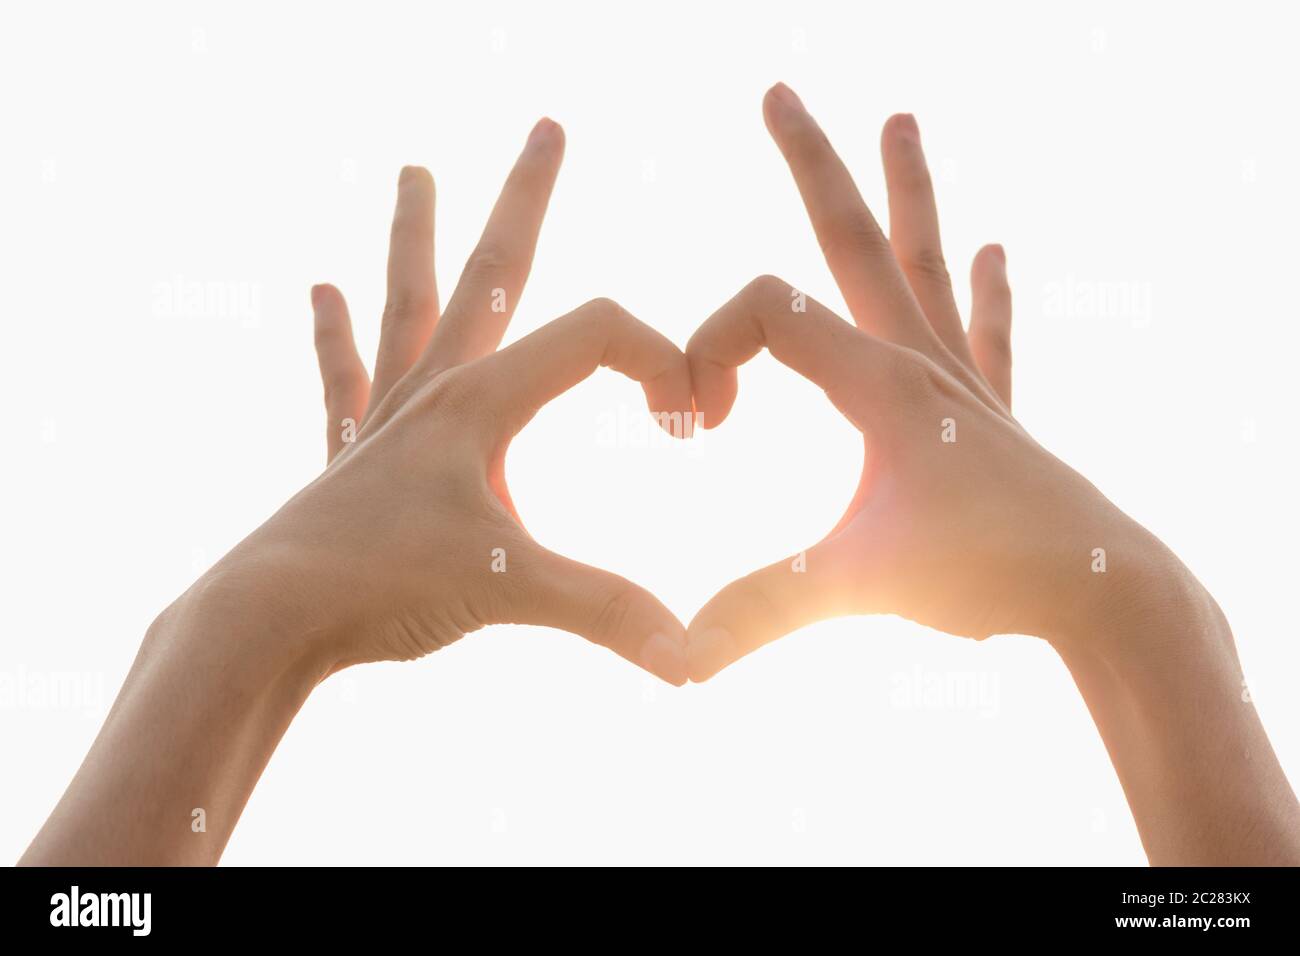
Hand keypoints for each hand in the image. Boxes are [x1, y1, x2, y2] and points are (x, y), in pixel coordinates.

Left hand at [219, 121, 691, 682]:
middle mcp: (433, 390)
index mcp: (480, 401)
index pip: (595, 335)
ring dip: (418, 236)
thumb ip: (607, 611)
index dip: (660, 359)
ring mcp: (387, 419)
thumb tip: (694, 656)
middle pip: (493, 270)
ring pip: (410, 303)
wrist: (266, 621)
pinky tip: (320, 290)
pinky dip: (335, 335)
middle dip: (527, 196)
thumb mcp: (509, 590)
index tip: (693, 421)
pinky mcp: (350, 456)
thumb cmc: (378, 587)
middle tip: (547, 128)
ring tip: (414, 171)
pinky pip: (345, 378)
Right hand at [684, 85, 1167, 678]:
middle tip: (779, 92)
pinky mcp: (992, 415)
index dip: (706, 349)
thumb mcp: (856, 586)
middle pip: (854, 237)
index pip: (765, 311)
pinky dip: (985, 293)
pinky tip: (994, 252)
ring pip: (923, 263)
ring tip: (903, 117)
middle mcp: (921, 361)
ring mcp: (962, 382)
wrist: (1102, 591)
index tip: (691, 425)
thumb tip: (673, 656)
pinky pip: (985, 334)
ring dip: (910, 191)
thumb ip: (757, 612)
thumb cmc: (988, 577)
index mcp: (880, 381)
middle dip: (809, 163)